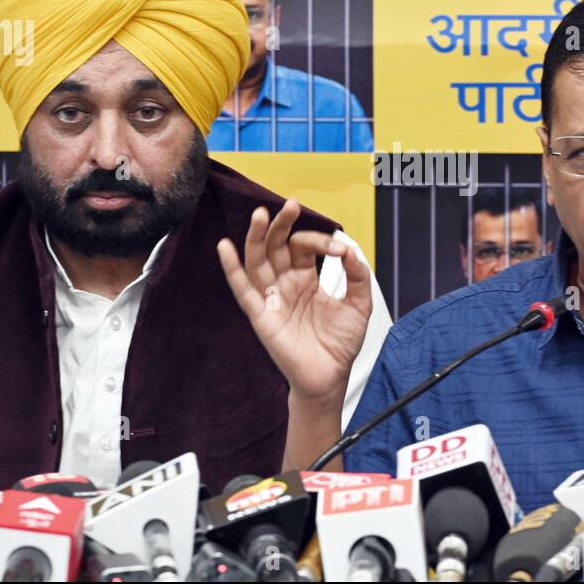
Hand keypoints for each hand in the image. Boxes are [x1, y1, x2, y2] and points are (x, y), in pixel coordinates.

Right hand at [217, 198, 371, 404]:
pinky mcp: (261, 316)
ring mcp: (272, 298)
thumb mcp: (359, 305)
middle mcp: (285, 284)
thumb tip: (350, 250)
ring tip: (259, 215)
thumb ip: (357, 277)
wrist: (330, 378)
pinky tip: (225, 247)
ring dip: (256, 237)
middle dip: (282, 225)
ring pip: (257, 261)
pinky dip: (231, 269)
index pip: (304, 247)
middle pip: (276, 246)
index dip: (320, 242)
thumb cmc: (340, 344)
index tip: (340, 250)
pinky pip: (242, 290)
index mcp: (306, 278)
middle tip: (290, 205)